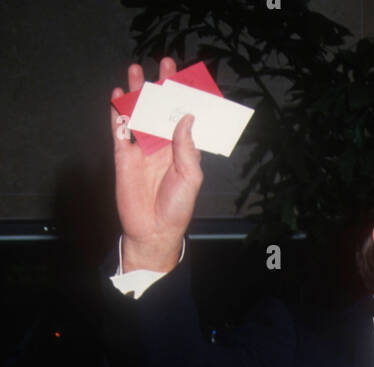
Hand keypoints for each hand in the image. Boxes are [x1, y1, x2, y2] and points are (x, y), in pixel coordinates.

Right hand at [111, 56, 202, 271]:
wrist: (153, 230)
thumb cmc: (176, 208)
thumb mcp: (190, 177)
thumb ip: (186, 147)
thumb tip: (185, 117)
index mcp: (180, 149)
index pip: (182, 116)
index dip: (183, 97)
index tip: (185, 77)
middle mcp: (161, 144)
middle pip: (159, 109)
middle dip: (160, 86)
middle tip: (163, 63)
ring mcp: (141, 148)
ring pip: (138, 113)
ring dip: (137, 92)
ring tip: (136, 71)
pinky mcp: (123, 155)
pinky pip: (119, 129)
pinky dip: (117, 112)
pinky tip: (118, 95)